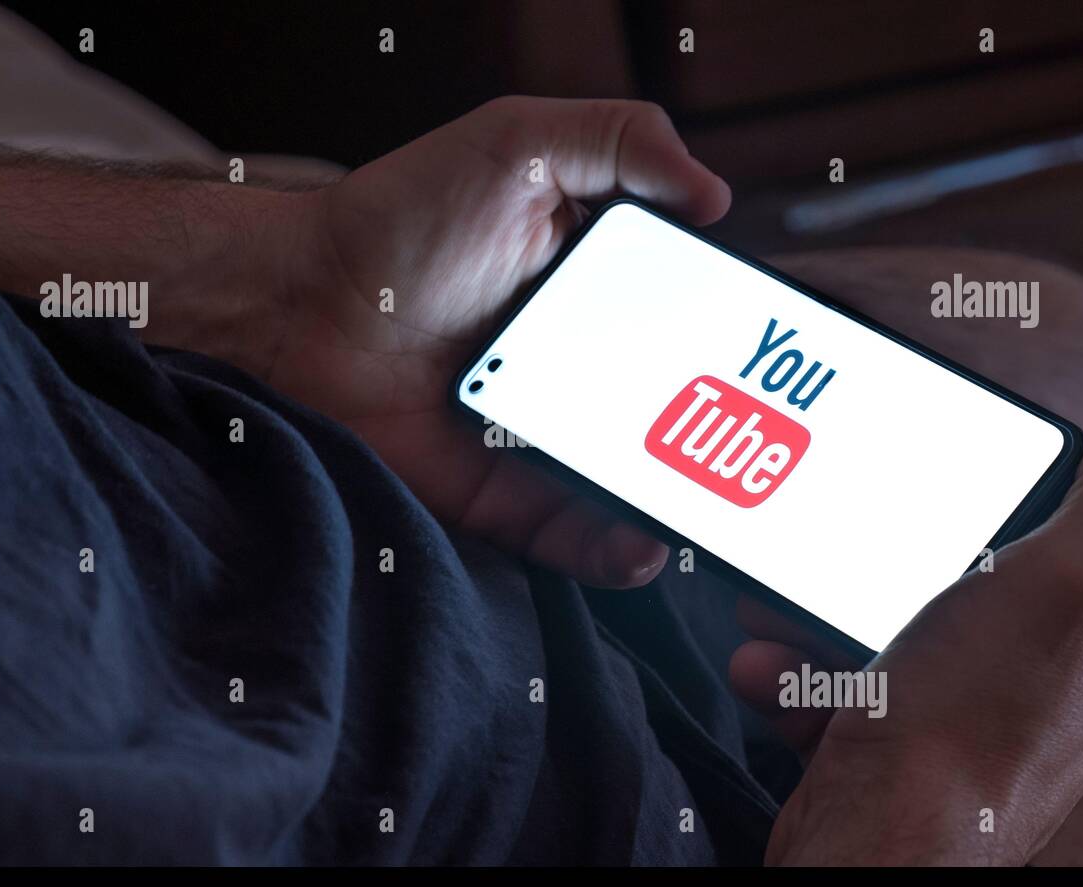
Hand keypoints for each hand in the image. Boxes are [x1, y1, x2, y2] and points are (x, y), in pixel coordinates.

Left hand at [259, 97, 730, 586]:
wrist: (300, 300)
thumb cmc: (402, 217)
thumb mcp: (521, 144)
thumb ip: (620, 143)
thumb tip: (716, 196)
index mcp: (599, 290)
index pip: (690, 324)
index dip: (738, 349)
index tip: (782, 370)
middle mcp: (579, 366)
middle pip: (670, 415)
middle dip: (722, 443)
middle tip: (772, 464)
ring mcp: (539, 435)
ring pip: (629, 485)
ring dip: (676, 507)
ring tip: (715, 519)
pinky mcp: (495, 490)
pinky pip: (561, 533)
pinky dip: (603, 549)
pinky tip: (640, 545)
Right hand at [736, 409, 1082, 864]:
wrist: (872, 848)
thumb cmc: (966, 729)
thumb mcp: (1057, 591)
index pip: (1029, 545)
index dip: (964, 512)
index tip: (910, 496)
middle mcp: (1026, 687)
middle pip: (937, 589)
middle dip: (862, 570)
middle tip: (816, 558)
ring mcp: (953, 725)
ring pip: (876, 638)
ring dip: (812, 621)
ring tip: (772, 618)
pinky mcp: (889, 755)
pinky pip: (837, 691)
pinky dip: (796, 677)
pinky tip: (772, 675)